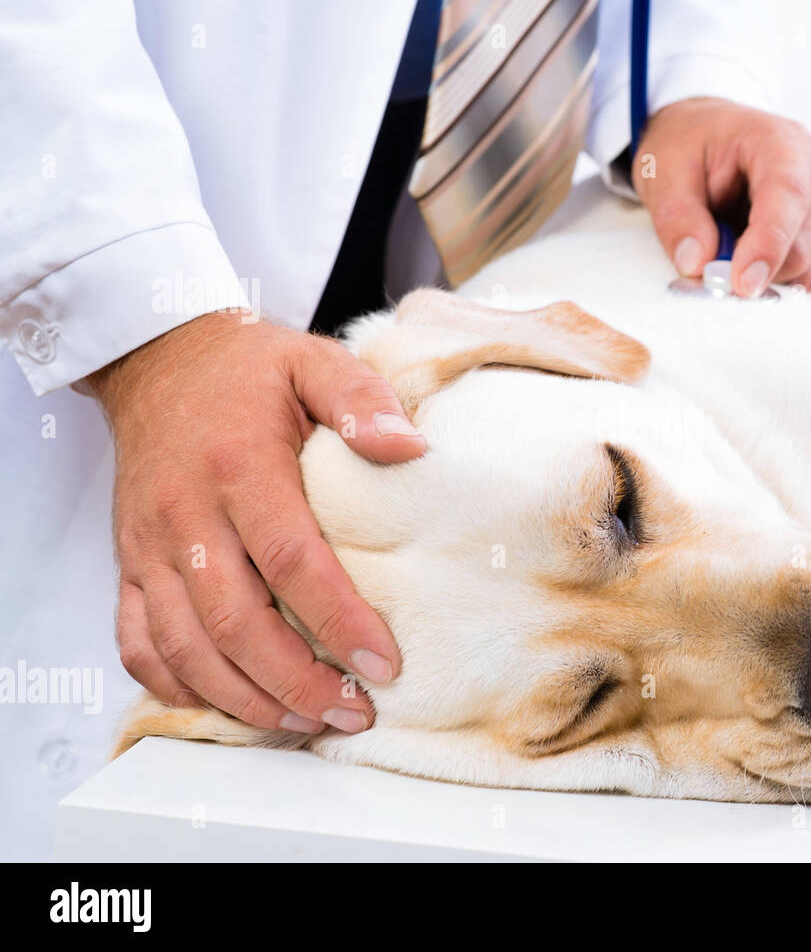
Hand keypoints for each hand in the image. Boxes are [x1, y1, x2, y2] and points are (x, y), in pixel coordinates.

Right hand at [86, 310, 427, 734]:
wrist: (158, 361)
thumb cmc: (247, 371)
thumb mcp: (313, 362)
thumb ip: (361, 401)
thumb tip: (411, 450)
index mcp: (240, 467)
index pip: (292, 561)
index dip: (339, 621)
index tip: (386, 662)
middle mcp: (187, 515)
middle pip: (237, 623)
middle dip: (298, 681)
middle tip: (354, 710)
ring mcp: (150, 547)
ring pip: (187, 648)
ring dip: (247, 697)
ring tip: (308, 721)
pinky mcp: (129, 565)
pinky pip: (140, 644)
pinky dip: (181, 687)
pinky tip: (234, 705)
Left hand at [632, 97, 810, 306]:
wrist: (710, 139)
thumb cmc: (691, 150)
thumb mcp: (665, 173)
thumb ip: (678, 217)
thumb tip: (697, 265)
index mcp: (780, 143)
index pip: (788, 196)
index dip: (768, 245)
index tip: (743, 285)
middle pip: (807, 244)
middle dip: (764, 275)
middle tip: (718, 285)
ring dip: (781, 290)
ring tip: (740, 280)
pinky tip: (790, 316)